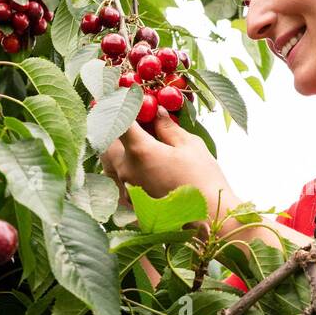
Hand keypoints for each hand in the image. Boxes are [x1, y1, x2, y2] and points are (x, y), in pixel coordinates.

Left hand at [100, 107, 240, 223]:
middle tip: (123, 115)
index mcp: (139, 151)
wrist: (210, 221)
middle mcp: (124, 170)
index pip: (119, 117)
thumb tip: (155, 113)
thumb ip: (167, 127)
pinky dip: (119, 168)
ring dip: (114, 146)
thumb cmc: (204, 180)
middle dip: (112, 124)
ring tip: (129, 139)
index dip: (119, 102)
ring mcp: (123, 189)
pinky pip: (114, 181)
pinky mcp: (128, 205)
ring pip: (107, 161)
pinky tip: (132, 165)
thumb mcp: (190, 146)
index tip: (123, 93)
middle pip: (105, 139)